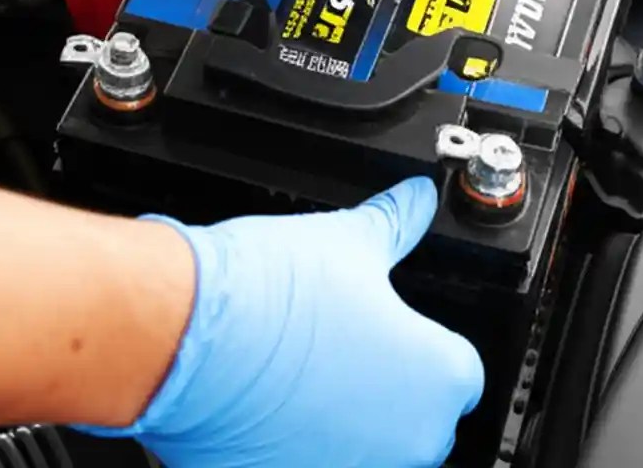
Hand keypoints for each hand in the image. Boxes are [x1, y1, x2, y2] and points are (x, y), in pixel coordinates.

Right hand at [80, 177, 483, 466]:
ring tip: (299, 378)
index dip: (418, 346)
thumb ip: (395, 224)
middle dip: (384, 390)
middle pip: (418, 420)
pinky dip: (298, 447)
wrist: (183, 336)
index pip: (459, 373)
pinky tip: (271, 411)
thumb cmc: (265, 297)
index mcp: (440, 378)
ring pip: (368, 452)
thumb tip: (414, 200)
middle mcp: (412, 441)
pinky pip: (315, 467)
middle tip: (337, 350)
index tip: (386, 331)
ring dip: (344, 425)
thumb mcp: (348, 240)